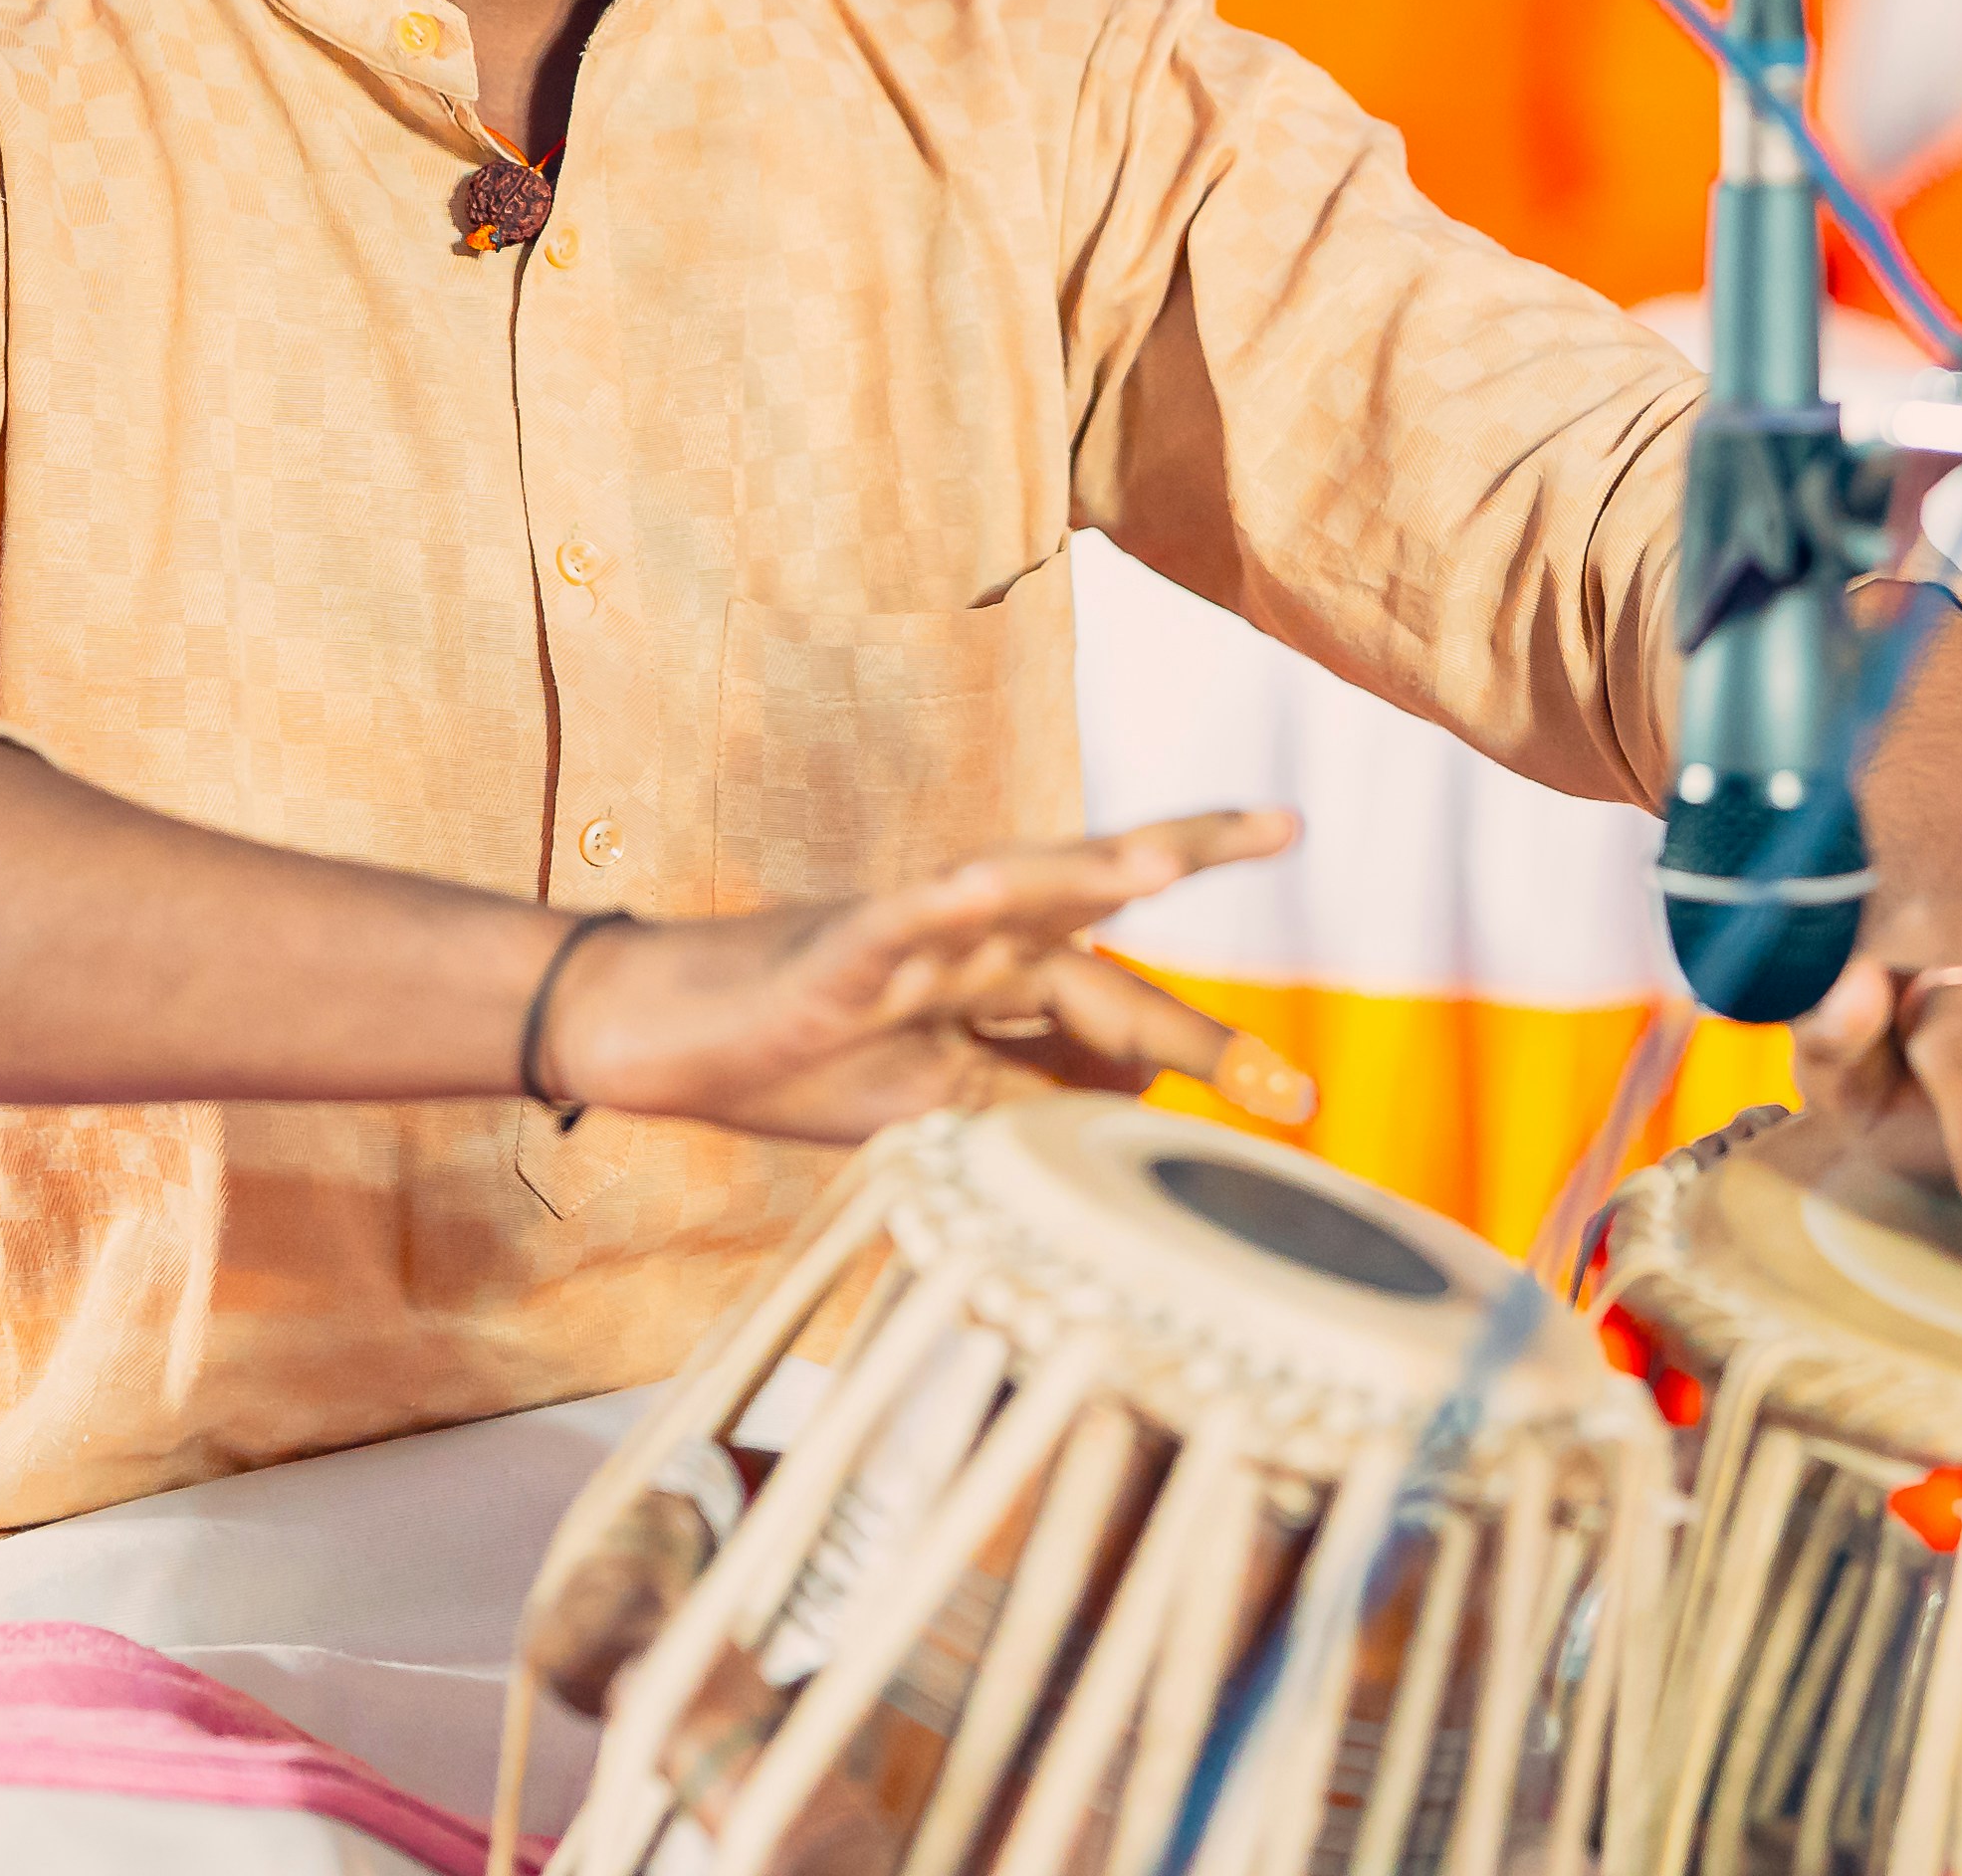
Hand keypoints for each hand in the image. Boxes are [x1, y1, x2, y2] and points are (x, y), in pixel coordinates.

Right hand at [541, 810, 1321, 1142]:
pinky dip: (936, 903)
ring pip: (1009, 894)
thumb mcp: (937, 1092)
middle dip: (1188, 971)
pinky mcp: (832, 951)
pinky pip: (893, 922)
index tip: (1298, 1097)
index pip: (1125, 1000)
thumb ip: (1037, 1081)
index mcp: (998, 978)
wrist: (663, 1037)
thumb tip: (1142, 1087)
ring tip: (1161, 863)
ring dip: (1086, 874)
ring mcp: (904, 938)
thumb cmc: (795, 1058)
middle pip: (1097, 928)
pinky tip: (981, 886)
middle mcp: (970, 940)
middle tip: (1282, 940)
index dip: (1210, 1047)